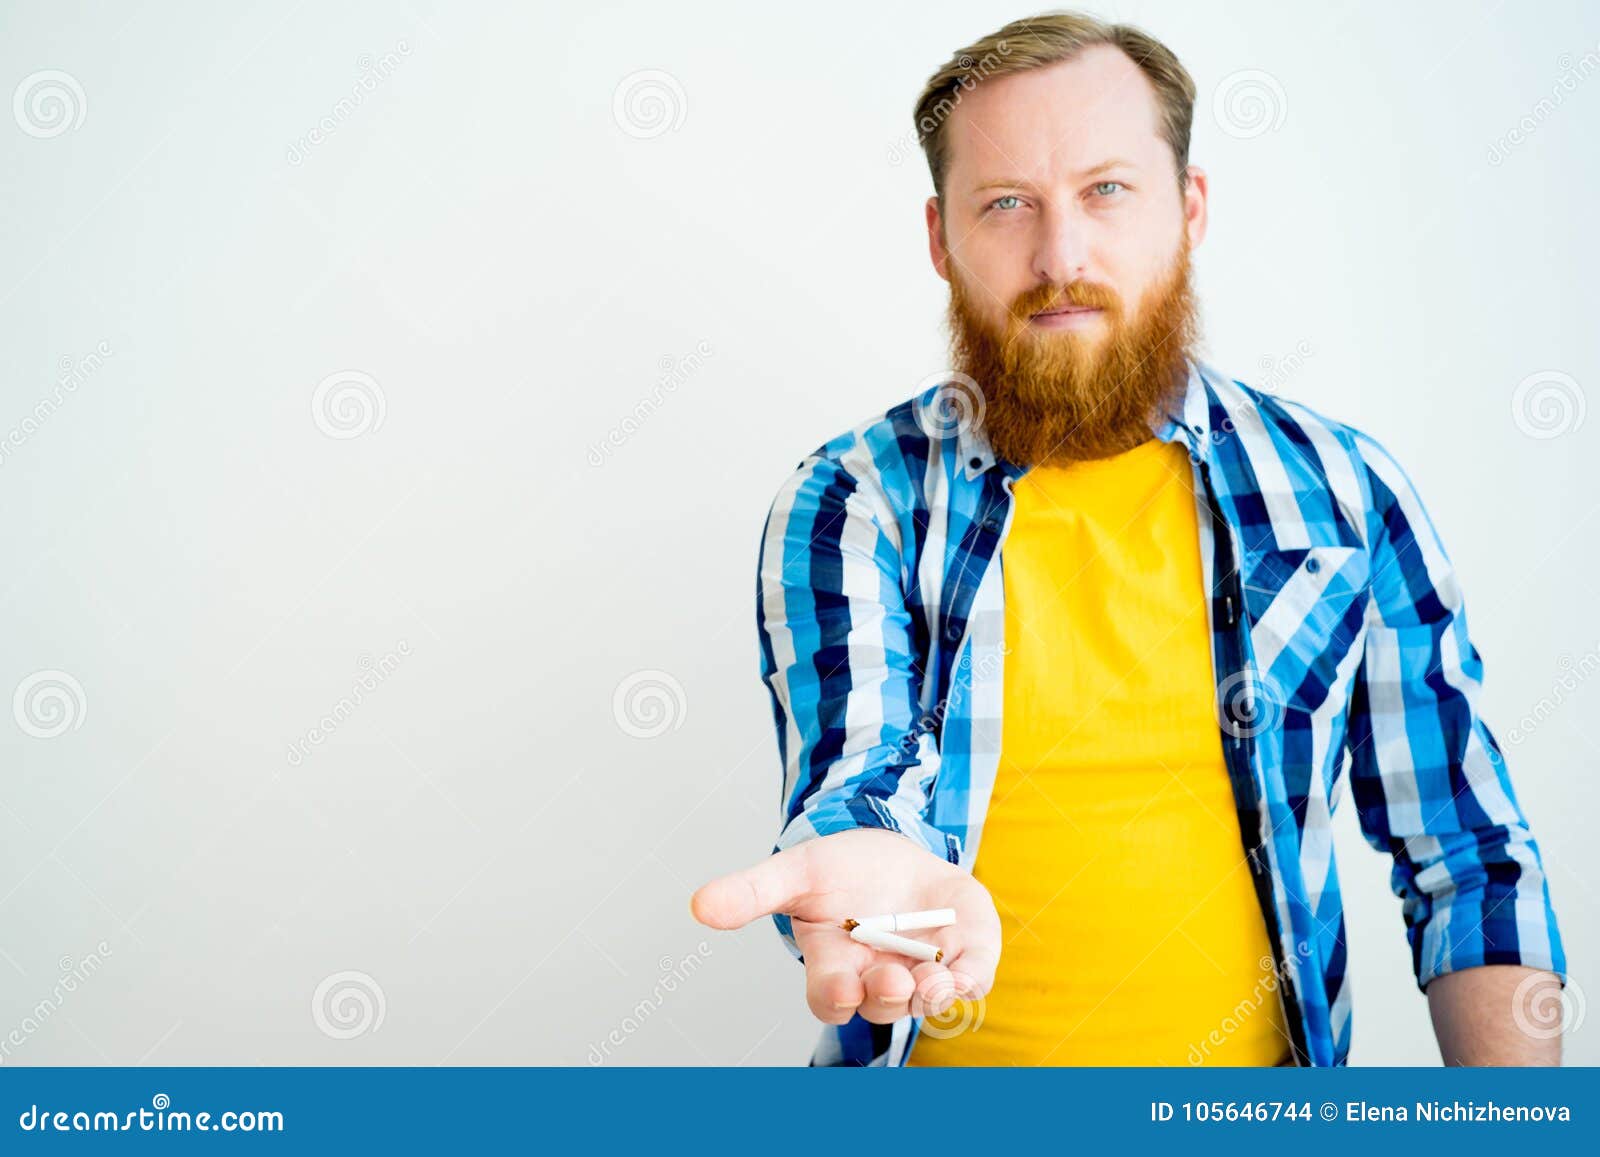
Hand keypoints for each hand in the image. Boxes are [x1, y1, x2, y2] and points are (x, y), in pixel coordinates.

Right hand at [690, 828, 1000, 1025]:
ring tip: (936, 981)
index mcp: (835, 965)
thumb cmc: (839, 870)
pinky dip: (971, 977)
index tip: (842, 985)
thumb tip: (699, 906)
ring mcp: (923, 970)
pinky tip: (967, 972)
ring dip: (933, 994)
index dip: (836, 995)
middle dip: (889, 994)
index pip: (830, 996)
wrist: (892, 851)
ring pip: (927, 999)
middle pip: (881, 1003)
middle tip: (895, 980)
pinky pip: (971, 977)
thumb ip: (752, 891)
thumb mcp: (795, 873)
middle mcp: (878, 977)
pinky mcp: (963, 954)